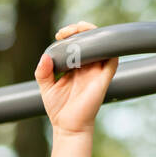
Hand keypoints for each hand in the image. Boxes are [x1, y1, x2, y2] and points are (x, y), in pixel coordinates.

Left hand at [34, 21, 118, 135]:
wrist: (68, 127)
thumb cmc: (59, 109)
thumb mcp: (46, 87)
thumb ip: (43, 72)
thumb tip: (45, 56)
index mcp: (76, 66)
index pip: (78, 43)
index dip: (71, 34)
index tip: (59, 35)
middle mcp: (89, 66)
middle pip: (92, 39)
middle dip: (81, 29)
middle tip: (66, 32)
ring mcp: (97, 71)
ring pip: (103, 44)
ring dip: (94, 34)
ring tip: (77, 31)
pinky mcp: (104, 78)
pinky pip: (112, 58)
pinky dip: (108, 48)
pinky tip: (94, 42)